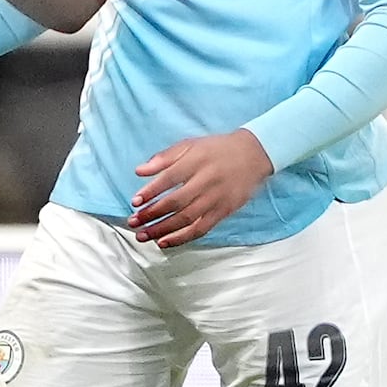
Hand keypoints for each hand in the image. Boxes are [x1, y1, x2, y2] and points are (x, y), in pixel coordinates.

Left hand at [127, 129, 273, 247]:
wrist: (252, 155)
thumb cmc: (216, 149)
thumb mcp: (190, 144)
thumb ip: (164, 157)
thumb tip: (139, 171)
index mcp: (195, 161)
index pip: (169, 179)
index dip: (151, 192)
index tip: (135, 202)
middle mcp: (206, 181)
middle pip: (175, 202)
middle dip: (151, 215)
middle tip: (133, 222)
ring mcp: (215, 199)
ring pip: (186, 219)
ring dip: (162, 230)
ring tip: (143, 235)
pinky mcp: (223, 212)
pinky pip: (200, 229)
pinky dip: (182, 238)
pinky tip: (165, 242)